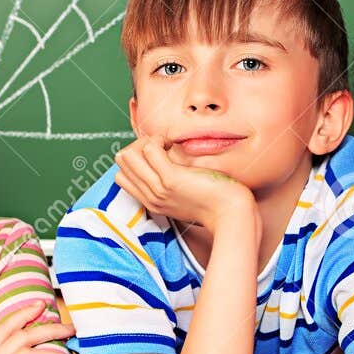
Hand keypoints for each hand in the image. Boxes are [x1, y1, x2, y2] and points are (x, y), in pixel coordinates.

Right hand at [114, 135, 255, 234]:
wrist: (231, 214)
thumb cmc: (216, 201)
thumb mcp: (187, 194)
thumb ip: (173, 181)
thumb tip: (167, 153)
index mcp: (153, 202)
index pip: (122, 175)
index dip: (136, 158)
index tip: (158, 155)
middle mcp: (152, 197)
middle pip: (122, 161)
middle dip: (138, 145)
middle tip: (163, 146)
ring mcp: (159, 189)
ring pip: (128, 154)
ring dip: (148, 140)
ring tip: (167, 144)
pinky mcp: (171, 179)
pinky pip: (149, 149)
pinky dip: (159, 139)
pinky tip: (174, 143)